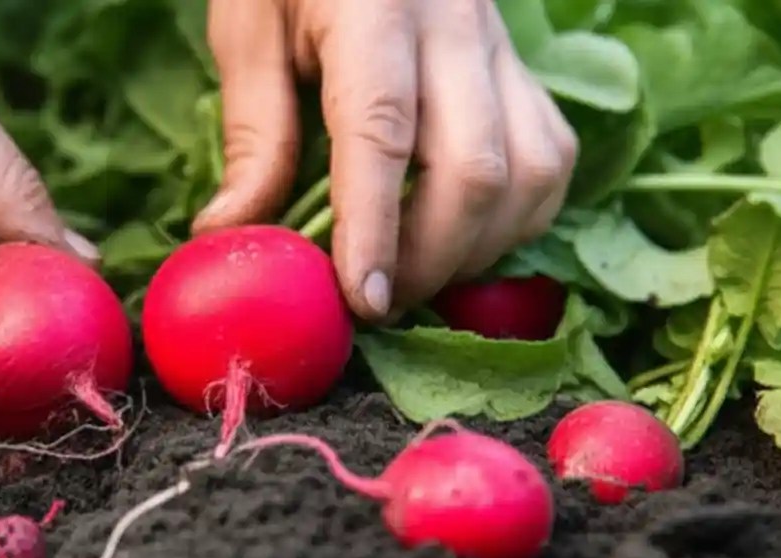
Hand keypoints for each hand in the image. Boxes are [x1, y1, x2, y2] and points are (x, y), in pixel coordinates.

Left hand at [194, 0, 577, 321]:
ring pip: (530, 173)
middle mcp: (457, 25)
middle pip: (476, 169)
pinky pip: (549, 160)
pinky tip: (462, 236)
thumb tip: (231, 234)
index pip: (383, 132)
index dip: (375, 228)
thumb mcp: (249, 31)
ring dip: (476, 249)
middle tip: (377, 304)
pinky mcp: (525, 69)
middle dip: (430, 260)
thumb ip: (252, 133)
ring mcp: (502, 47)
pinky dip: (514, 219)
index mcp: (375, 8)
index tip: (362, 300)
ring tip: (416, 274)